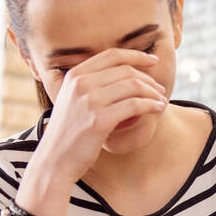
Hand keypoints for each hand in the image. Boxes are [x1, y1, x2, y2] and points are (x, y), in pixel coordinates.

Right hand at [20, 48, 167, 200]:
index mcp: (75, 75)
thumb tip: (125, 74)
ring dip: (152, 92)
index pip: (112, 55)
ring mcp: (89, 101)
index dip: (136, 55)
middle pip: (126, 71)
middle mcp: (81, 84)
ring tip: (161, 100)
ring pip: (133, 86)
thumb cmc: (69, 132)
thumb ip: (91, 84)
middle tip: (159, 89)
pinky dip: (150, 105)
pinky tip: (157, 108)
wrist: (55, 160)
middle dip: (148, 79)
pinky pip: (134, 105)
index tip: (152, 61)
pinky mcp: (99, 120)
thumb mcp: (73, 99)